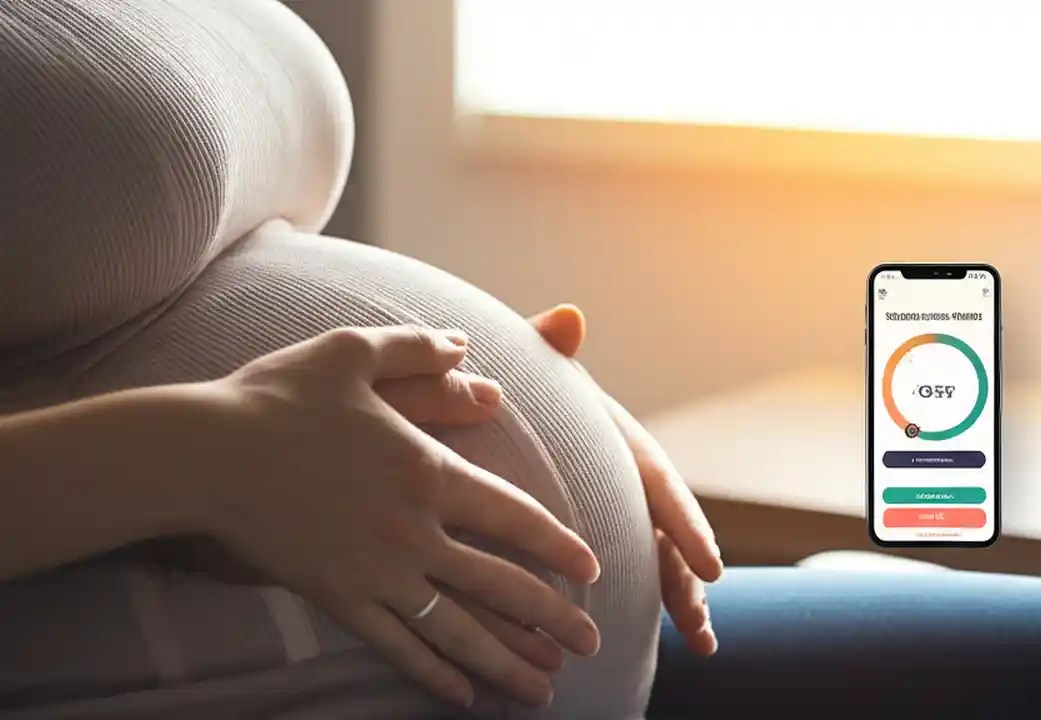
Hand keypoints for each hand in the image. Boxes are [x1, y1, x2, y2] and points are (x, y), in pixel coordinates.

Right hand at [190, 325, 601, 708]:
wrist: (202, 455)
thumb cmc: (278, 397)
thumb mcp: (352, 352)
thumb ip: (417, 349)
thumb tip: (465, 344)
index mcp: (427, 470)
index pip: (515, 518)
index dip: (559, 548)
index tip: (592, 572)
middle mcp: (412, 530)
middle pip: (501, 584)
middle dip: (553, 618)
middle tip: (592, 644)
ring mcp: (375, 571)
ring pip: (458, 630)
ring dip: (508, 662)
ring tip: (546, 690)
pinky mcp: (337, 599)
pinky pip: (397, 647)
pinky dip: (434, 675)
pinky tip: (463, 696)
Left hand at [530, 305, 722, 656]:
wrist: (488, 400)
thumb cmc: (508, 381)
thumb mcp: (526, 366)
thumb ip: (544, 348)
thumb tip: (568, 318)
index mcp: (613, 436)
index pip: (656, 481)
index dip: (686, 524)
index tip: (709, 565)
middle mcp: (622, 473)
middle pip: (667, 529)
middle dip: (690, 577)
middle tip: (703, 624)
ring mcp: (612, 505)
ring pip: (656, 556)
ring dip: (681, 599)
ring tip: (705, 646)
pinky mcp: (594, 530)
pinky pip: (628, 569)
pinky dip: (648, 603)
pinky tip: (664, 640)